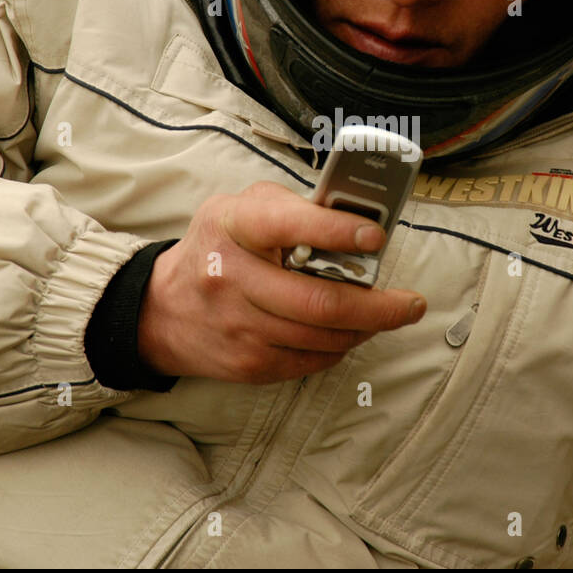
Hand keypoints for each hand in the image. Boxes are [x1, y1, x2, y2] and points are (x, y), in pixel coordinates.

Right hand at [138, 181, 426, 384]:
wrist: (162, 309)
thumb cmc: (218, 247)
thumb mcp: (241, 208)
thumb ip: (293, 208)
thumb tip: (355, 219)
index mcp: (233, 226)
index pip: (288, 225)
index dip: (337, 231)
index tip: (375, 235)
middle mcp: (231, 278)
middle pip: (320, 302)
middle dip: (379, 305)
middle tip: (411, 303)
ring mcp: (239, 327)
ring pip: (324, 337)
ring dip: (367, 327)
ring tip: (386, 314)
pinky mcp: (248, 364)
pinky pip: (313, 361)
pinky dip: (341, 346)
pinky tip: (349, 331)